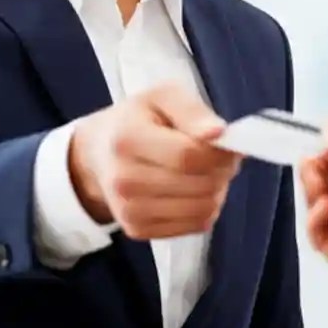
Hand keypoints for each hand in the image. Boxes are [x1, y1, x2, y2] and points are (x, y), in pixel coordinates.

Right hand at [68, 83, 242, 239]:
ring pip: (202, 209)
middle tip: (221, 156)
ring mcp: (129, 210)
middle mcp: (124, 180)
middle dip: (222, 170)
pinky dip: (205, 208)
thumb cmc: (137, 120)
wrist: (99, 153)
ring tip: (206, 171)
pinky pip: (196, 226)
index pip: (188, 155)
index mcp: (128, 139)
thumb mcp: (163, 97)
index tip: (228, 143)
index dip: (219, 152)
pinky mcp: (138, 230)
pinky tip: (193, 189)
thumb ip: (192, 111)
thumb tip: (219, 134)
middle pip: (199, 185)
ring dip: (217, 190)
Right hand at [299, 118, 327, 279]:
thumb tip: (326, 126)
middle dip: (314, 176)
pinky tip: (326, 208)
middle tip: (311, 169)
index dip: (322, 159)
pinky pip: (320, 238)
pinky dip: (316, 221)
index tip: (311, 153)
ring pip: (320, 213)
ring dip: (314, 196)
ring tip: (321, 191)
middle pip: (327, 189)